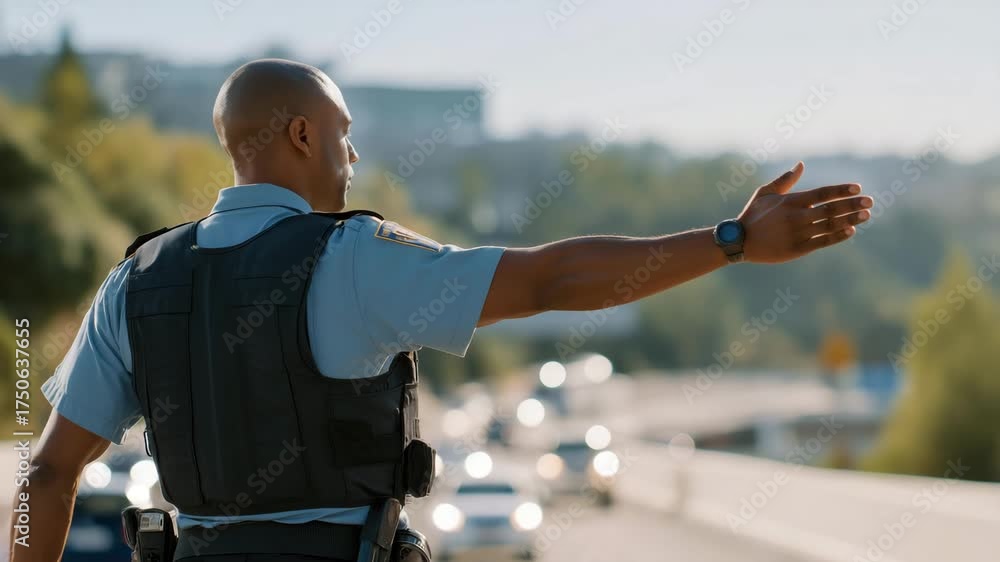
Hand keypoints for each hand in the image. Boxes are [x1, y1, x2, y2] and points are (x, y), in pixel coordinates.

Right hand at [738, 161, 872, 263]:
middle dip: (852, 204)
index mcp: (790, 201)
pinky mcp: (797, 249)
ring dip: (850, 219)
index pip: (822, 193)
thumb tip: (801, 165)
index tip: (857, 188)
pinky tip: (851, 230)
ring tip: (866, 214)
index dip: (840, 190)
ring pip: (830, 225)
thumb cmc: (753, 215)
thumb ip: (785, 180)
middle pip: (831, 208)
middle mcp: (796, 216)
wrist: (739, 242)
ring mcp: (798, 233)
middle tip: (870, 201)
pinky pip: (823, 241)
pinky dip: (838, 236)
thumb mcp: (765, 193)